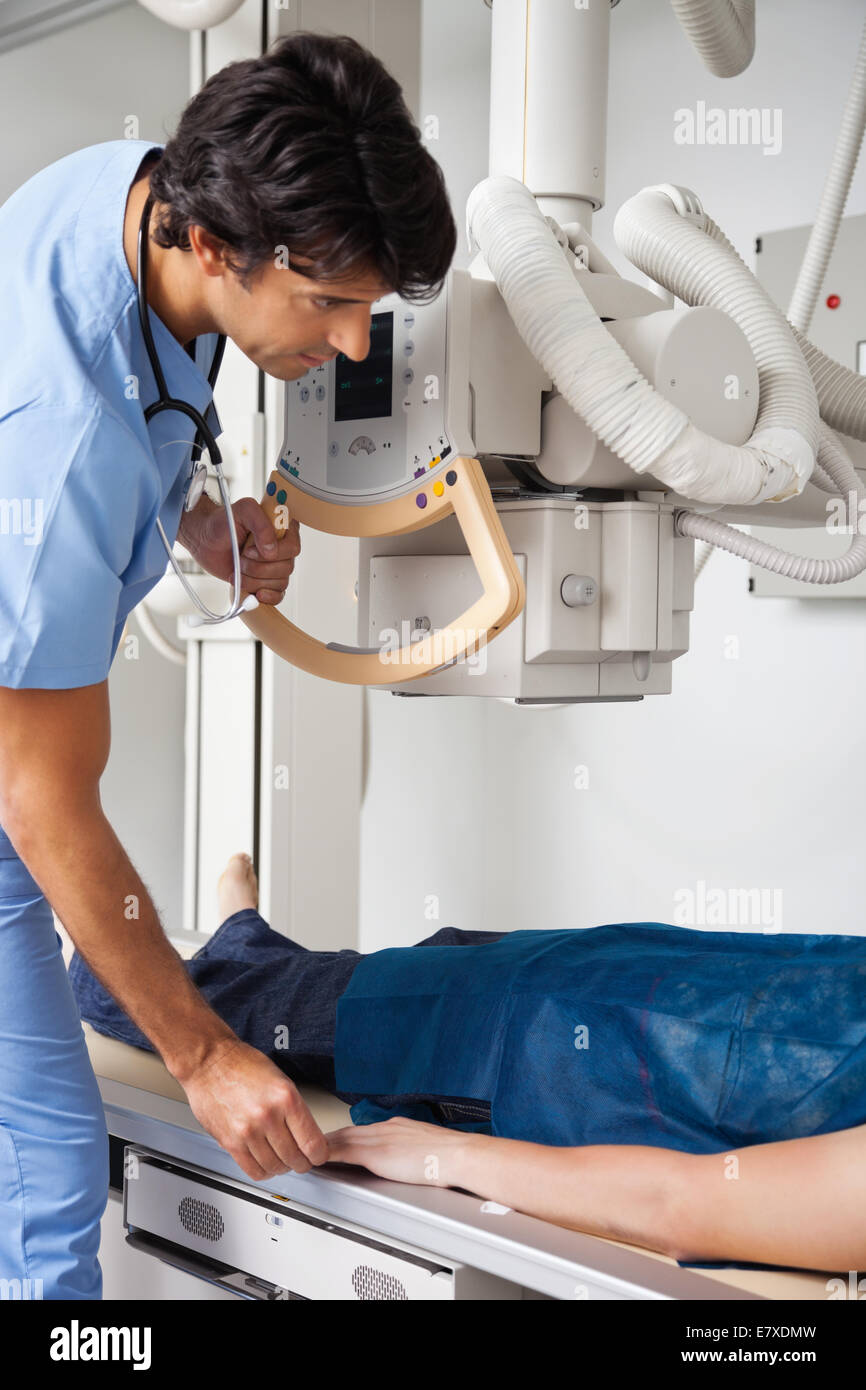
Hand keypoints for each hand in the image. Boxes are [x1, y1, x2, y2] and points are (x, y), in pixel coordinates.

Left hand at [179, 494, 300, 605]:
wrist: (205, 541)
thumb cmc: (223, 523)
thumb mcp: (242, 510)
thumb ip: (260, 523)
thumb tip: (272, 551)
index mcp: (282, 529)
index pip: (292, 547)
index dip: (274, 553)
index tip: (249, 550)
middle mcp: (282, 548)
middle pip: (287, 567)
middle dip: (259, 568)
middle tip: (241, 560)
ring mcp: (275, 566)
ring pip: (280, 582)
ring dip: (255, 580)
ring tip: (238, 571)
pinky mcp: (266, 581)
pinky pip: (279, 595)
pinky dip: (268, 597)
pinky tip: (255, 594)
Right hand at [180, 1037, 328, 1180]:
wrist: (209, 1061)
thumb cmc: (242, 1065)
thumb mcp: (280, 1080)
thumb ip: (294, 1108)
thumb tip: (306, 1135)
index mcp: (286, 1098)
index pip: (313, 1143)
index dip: (319, 1154)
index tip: (318, 1154)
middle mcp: (268, 1116)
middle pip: (295, 1159)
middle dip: (302, 1162)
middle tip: (301, 1158)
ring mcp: (248, 1131)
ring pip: (275, 1167)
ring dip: (282, 1167)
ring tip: (281, 1158)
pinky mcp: (230, 1142)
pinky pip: (253, 1170)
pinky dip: (263, 1171)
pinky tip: (265, 1162)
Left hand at [326, 1116, 466, 1188]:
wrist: (458, 1154)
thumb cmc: (451, 1155)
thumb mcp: (427, 1145)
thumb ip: (413, 1148)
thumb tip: (413, 1158)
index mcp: (398, 1126)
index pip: (365, 1130)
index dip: (348, 1135)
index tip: (336, 1139)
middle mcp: (386, 1127)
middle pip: (349, 1131)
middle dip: (330, 1137)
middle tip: (312, 1142)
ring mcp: (380, 1139)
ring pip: (343, 1139)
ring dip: (325, 1144)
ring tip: (308, 1150)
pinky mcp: (377, 1153)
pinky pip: (345, 1152)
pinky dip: (329, 1154)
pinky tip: (318, 1159)